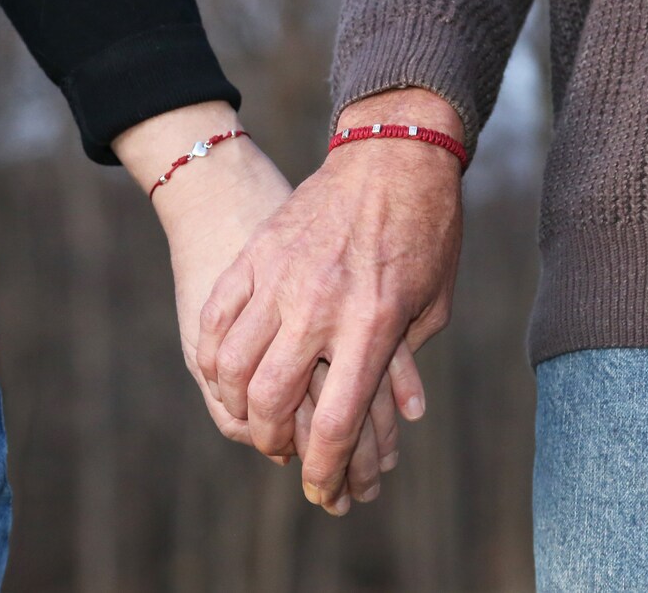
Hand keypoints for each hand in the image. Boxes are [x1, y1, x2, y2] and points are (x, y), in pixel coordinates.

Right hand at [112, 102, 402, 506]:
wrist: (392, 157)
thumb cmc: (425, 233)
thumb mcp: (433, 304)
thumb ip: (406, 362)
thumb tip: (399, 415)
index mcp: (371, 325)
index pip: (335, 423)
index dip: (325, 470)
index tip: (321, 490)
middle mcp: (319, 306)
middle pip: (272, 400)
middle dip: (273, 441)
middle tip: (281, 449)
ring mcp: (281, 277)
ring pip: (234, 363)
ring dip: (238, 402)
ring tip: (251, 412)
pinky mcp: (257, 254)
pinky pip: (218, 317)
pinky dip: (214, 353)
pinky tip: (224, 369)